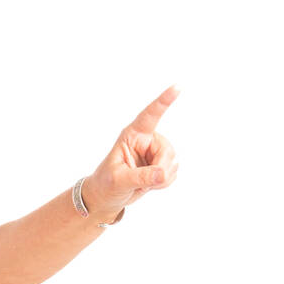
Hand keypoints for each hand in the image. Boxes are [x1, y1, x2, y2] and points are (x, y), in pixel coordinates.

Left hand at [83, 84, 180, 217]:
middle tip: (145, 182)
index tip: (177, 87)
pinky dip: (164, 183)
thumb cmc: (106, 184)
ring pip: (173, 162)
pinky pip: (173, 172)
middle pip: (167, 150)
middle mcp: (147, 140)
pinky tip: (150, 185)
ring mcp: (155, 151)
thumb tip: (163, 173)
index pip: (150, 115)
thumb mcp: (118, 180)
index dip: (164, 101)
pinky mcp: (161, 164)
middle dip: (160, 169)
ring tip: (143, 183)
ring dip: (162, 178)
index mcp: (132, 135)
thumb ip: (140, 177)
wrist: (106, 197)